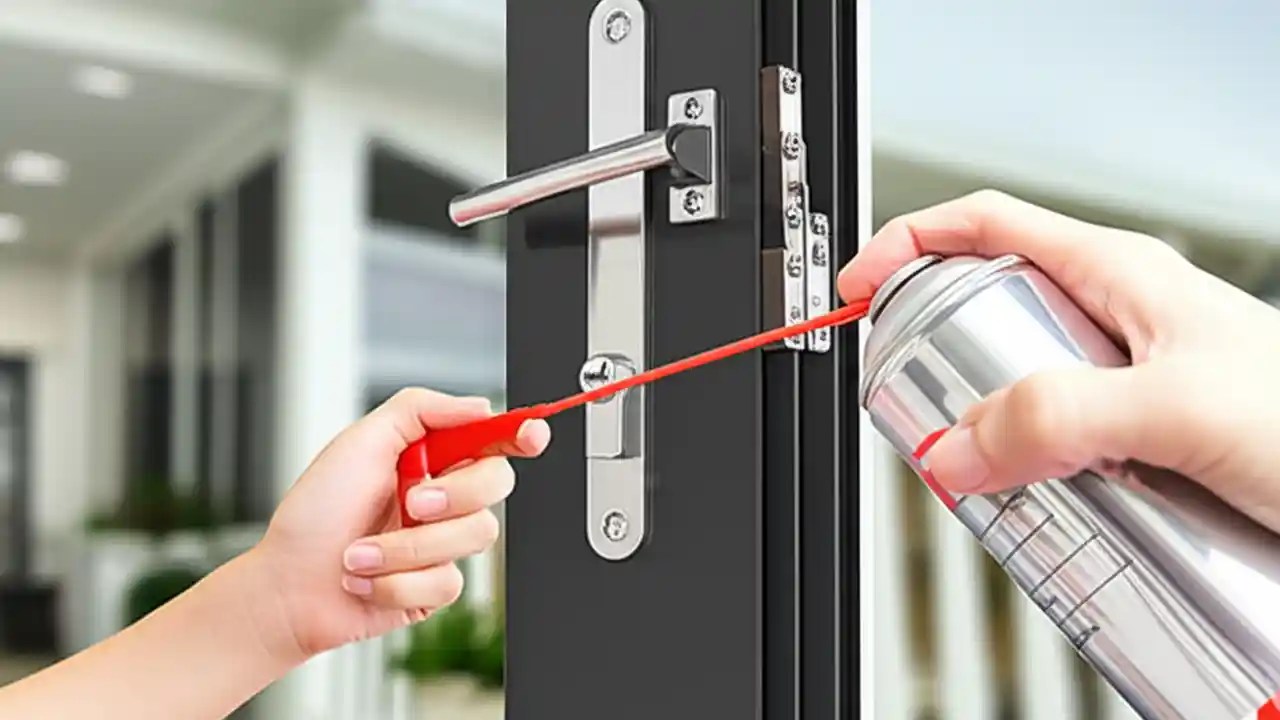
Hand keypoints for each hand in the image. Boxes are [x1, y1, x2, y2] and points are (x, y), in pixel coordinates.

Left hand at [242, 389, 549, 663]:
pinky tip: (367, 579)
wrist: (287, 586)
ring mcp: (442, 544)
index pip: (491, 438)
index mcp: (430, 457)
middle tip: (411, 502)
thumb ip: (420, 410)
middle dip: (454, 494)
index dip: (520, 434)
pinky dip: (396, 582)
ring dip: (407, 547)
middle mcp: (443, 498)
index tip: (529, 434)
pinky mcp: (436, 587)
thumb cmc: (314, 515)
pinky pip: (448, 582)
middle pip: (496, 484)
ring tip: (362, 552)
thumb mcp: (359, 442)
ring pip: (475, 537)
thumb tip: (478, 405)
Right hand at [839, 190, 1279, 531]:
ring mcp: (1128, 384)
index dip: (910, 242)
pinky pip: (1057, 449)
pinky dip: (1030, 477)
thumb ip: (1061, 419)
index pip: (985, 225)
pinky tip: (1043, 510)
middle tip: (921, 410)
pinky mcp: (1139, 442)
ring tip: (990, 477)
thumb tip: (958, 444)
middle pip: (990, 315)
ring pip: (1021, 392)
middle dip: (940, 361)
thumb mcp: (1178, 405)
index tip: (858, 285)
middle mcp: (1117, 323)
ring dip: (989, 435)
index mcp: (1117, 276)